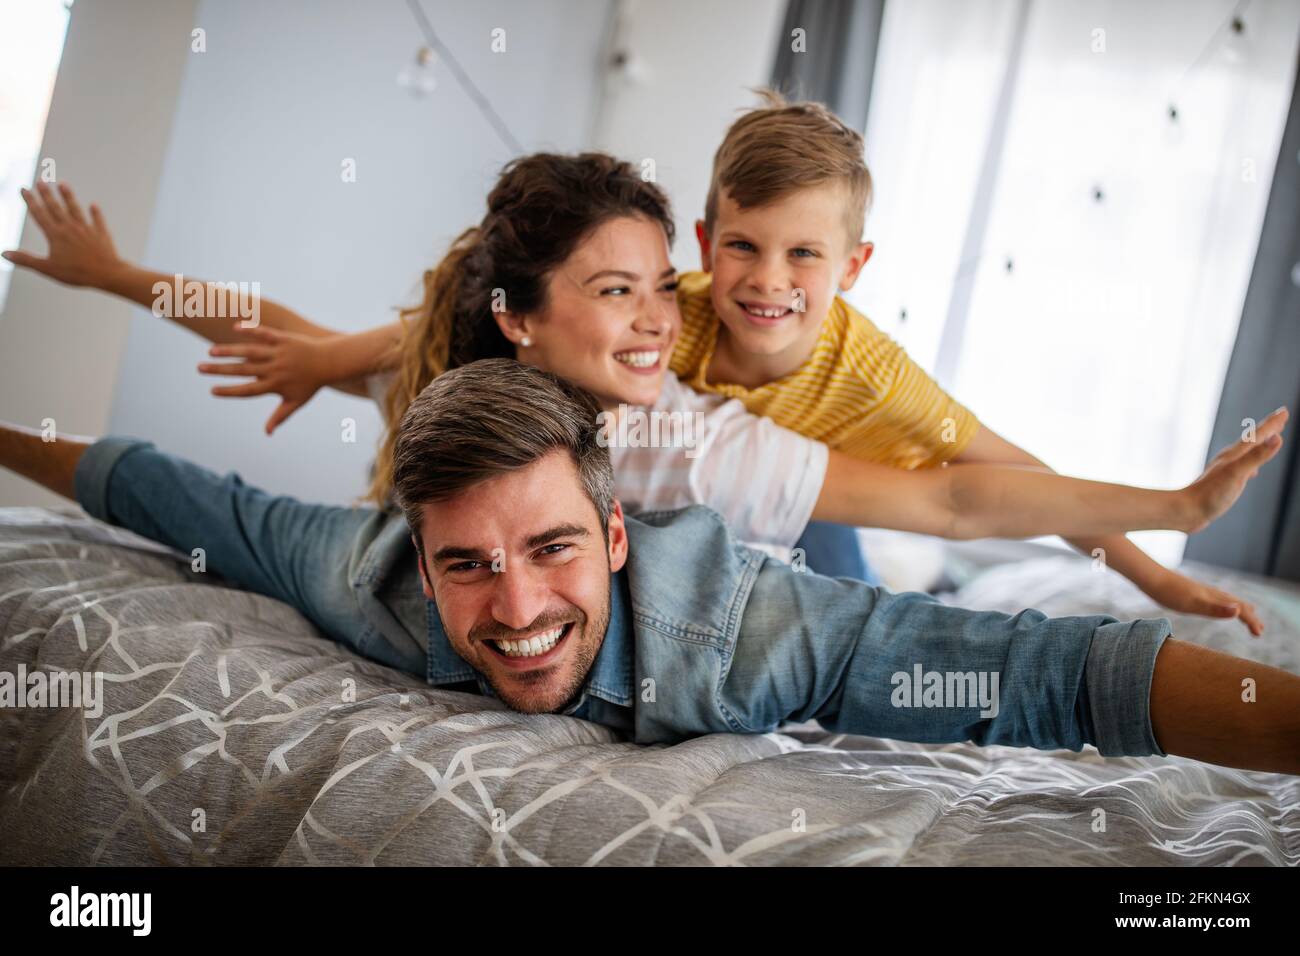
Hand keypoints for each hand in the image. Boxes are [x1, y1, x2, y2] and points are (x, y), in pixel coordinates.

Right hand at [1, 182, 124, 287]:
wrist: (107, 274)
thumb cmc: (77, 273)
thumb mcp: (47, 268)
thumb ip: (26, 260)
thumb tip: (3, 254)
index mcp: (55, 235)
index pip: (39, 214)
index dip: (30, 201)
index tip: (24, 189)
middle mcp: (70, 228)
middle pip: (55, 207)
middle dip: (46, 193)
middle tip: (40, 181)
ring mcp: (87, 229)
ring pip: (75, 209)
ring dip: (68, 196)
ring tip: (63, 184)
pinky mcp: (101, 234)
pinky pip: (98, 221)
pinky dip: (95, 213)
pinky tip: (94, 205)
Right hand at [198, 325, 333, 433]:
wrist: (330, 362)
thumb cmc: (311, 384)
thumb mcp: (296, 402)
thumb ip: (280, 416)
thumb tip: (267, 433)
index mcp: (275, 385)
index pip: (248, 390)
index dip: (229, 391)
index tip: (212, 391)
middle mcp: (275, 369)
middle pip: (242, 370)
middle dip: (220, 370)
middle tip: (199, 368)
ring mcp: (278, 353)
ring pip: (250, 352)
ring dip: (229, 351)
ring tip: (211, 351)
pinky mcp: (284, 339)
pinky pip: (265, 334)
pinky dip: (250, 330)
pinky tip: (235, 327)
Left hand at [1140, 569, 1263, 636]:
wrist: (1150, 577)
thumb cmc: (1169, 592)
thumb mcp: (1192, 604)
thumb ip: (1215, 609)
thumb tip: (1239, 611)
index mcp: (1214, 597)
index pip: (1240, 609)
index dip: (1251, 621)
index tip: (1259, 634)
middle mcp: (1211, 593)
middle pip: (1237, 604)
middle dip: (1250, 616)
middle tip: (1260, 629)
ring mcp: (1202, 591)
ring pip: (1227, 600)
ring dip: (1240, 609)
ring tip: (1246, 615)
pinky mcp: (1192, 592)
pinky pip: (1216, 599)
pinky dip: (1225, 605)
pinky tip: (1217, 606)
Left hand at [1182, 407, 1286, 532]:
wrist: (1184, 511)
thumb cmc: (1210, 494)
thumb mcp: (1238, 474)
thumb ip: (1257, 456)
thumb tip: (1278, 437)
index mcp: (1234, 455)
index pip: (1257, 435)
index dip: (1272, 424)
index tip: (1284, 412)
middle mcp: (1229, 460)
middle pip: (1252, 441)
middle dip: (1267, 430)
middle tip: (1281, 419)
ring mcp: (1224, 471)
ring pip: (1246, 454)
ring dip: (1259, 446)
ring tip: (1267, 441)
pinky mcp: (1221, 483)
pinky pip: (1240, 469)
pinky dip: (1250, 466)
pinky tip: (1251, 472)